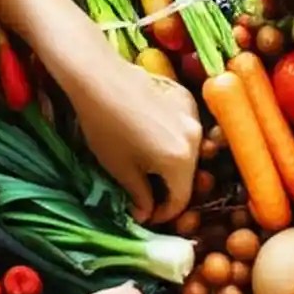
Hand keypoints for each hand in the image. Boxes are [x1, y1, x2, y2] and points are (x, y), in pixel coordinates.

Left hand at [67, 59, 201, 223]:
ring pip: (188, 151)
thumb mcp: (120, 169)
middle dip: (169, 188)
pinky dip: (174, 137)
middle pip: (188, 175)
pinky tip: (154, 134)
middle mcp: (195, 141)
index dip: (165, 214)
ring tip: (149, 163)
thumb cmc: (105, 127)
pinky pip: (185, 127)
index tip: (148, 216)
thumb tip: (146, 213)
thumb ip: (139, 196)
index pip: (180, 200)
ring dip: (172, 162)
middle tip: (147, 193)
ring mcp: (193, 117)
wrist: (97, 76)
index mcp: (181, 163)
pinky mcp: (186, 99)